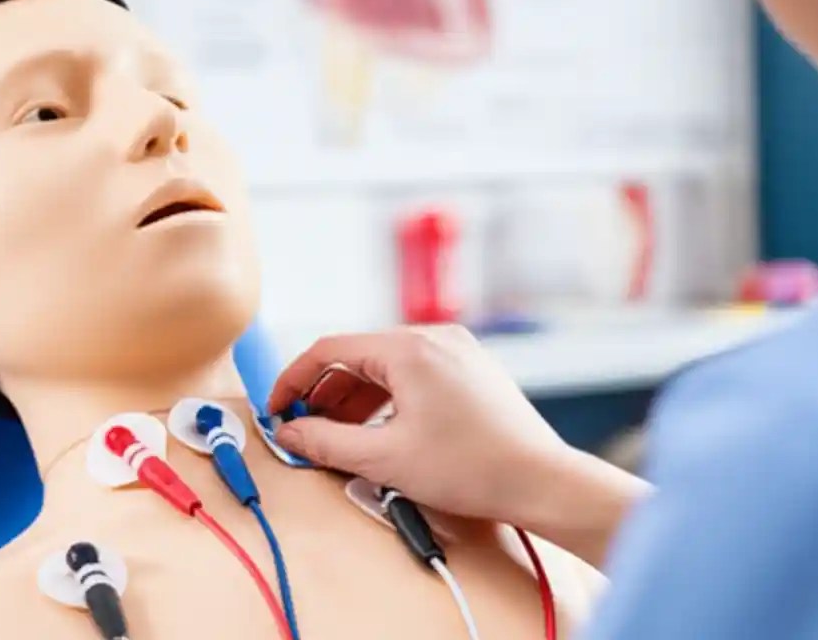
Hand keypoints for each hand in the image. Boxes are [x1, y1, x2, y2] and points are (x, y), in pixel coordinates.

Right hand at [268, 325, 649, 567]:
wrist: (540, 480)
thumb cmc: (472, 468)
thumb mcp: (385, 460)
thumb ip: (327, 443)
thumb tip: (290, 435)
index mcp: (409, 349)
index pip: (330, 350)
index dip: (293, 381)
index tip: (277, 411)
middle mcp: (434, 338)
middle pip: (358, 356)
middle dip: (324, 394)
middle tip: (304, 430)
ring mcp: (457, 351)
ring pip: (386, 367)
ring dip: (355, 400)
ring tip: (338, 438)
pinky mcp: (471, 370)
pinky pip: (414, 374)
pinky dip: (387, 399)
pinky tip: (378, 432)